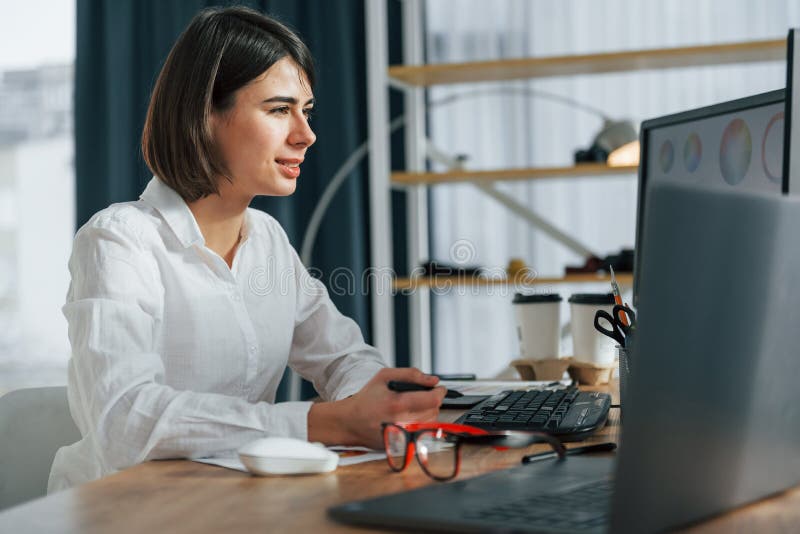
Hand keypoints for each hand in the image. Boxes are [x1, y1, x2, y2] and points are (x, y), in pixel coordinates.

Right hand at [307, 367, 445, 448]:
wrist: (350, 422)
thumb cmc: (366, 399)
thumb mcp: (384, 376)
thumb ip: (411, 374)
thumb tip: (433, 380)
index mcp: (397, 404)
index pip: (432, 400)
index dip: (440, 392)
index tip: (439, 388)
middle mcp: (402, 423)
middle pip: (434, 411)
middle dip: (433, 401)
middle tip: (423, 395)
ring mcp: (403, 437)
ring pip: (431, 422)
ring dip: (428, 412)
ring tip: (414, 406)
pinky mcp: (403, 446)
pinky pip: (422, 433)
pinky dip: (421, 423)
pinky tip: (409, 417)